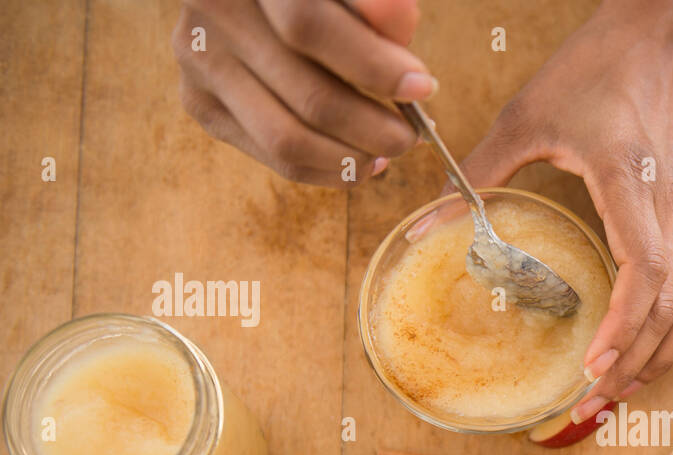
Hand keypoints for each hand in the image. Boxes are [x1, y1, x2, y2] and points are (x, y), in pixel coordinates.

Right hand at [173, 0, 432, 187]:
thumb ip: (374, 0)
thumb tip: (400, 28)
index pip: (308, 27)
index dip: (372, 65)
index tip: (423, 87)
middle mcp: (212, 14)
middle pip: (307, 96)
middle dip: (374, 127)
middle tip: (411, 135)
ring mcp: (200, 63)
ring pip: (288, 140)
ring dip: (353, 159)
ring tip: (389, 153)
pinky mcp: (200, 102)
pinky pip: (273, 157)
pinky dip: (326, 170)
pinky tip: (359, 162)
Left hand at [451, 4, 672, 421]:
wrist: (655, 37)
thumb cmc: (594, 71)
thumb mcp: (526, 116)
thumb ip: (478, 174)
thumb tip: (427, 229)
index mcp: (630, 182)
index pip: (645, 271)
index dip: (624, 326)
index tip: (592, 365)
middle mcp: (672, 207)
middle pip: (672, 305)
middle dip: (635, 361)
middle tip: (593, 400)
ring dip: (668, 353)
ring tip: (626, 385)